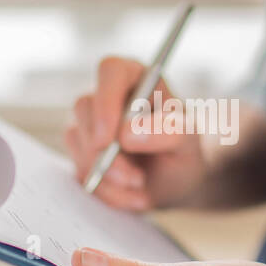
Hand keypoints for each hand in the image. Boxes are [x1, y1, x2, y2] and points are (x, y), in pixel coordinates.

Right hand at [64, 56, 207, 210]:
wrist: (176, 182)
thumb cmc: (184, 151)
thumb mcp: (188, 141)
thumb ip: (167, 131)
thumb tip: (126, 134)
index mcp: (137, 78)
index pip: (111, 70)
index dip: (105, 101)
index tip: (108, 139)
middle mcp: (109, 96)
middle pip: (85, 108)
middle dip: (106, 152)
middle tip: (135, 178)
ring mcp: (91, 123)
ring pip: (77, 141)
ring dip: (107, 175)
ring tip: (140, 185)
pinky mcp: (82, 151)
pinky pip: (79, 170)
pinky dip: (105, 190)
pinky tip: (130, 195)